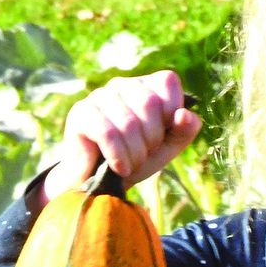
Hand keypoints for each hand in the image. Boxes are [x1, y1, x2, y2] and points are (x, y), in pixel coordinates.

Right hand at [41, 71, 201, 201]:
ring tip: (130, 166)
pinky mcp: (80, 114)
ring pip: (128, 122)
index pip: (168, 81)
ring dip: (135, 154)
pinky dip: (118, 156)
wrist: (98, 184)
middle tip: (143, 156)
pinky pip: (107, 133)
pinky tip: (118, 168)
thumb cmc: (133, 160)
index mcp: (144, 86)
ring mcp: (98, 97)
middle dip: (152, 139)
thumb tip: (185, 115)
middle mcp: (121, 85)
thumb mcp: (166, 147)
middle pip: (149, 103)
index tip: (161, 137)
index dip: (171, 114)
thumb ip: (184, 130)